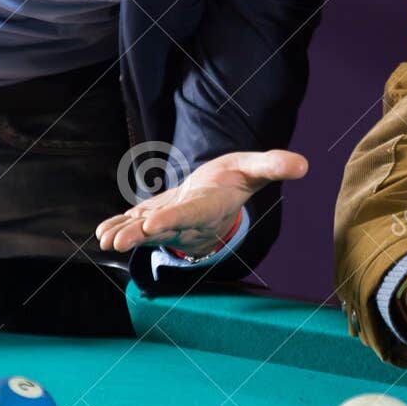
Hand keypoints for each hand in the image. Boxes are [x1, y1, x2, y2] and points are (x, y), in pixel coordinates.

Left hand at [94, 149, 307, 256]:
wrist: (222, 195)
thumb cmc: (237, 179)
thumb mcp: (255, 167)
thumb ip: (273, 165)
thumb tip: (303, 164)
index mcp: (209, 207)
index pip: (191, 214)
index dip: (173, 219)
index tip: (153, 224)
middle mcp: (188, 219)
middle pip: (162, 229)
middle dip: (139, 235)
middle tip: (117, 241)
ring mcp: (171, 219)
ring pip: (146, 231)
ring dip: (125, 235)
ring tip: (105, 239)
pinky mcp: (157, 215)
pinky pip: (137, 223)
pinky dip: (120, 226)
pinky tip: (103, 231)